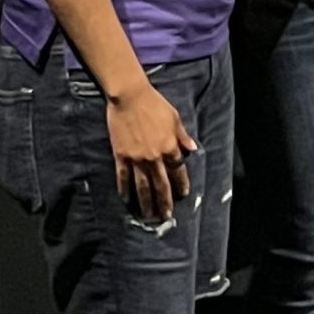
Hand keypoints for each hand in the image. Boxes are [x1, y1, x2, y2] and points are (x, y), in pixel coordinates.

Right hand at [106, 84, 194, 221]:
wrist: (130, 97)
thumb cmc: (154, 104)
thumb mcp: (174, 118)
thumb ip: (182, 136)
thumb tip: (192, 149)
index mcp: (169, 147)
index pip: (178, 170)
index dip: (181, 183)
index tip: (184, 194)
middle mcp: (154, 156)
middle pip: (161, 184)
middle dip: (165, 201)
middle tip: (166, 216)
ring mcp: (136, 158)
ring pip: (142, 185)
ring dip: (146, 202)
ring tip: (148, 215)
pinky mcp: (121, 156)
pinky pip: (123, 177)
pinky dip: (125, 189)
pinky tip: (127, 200)